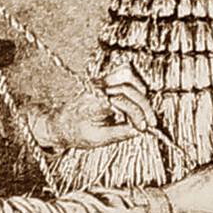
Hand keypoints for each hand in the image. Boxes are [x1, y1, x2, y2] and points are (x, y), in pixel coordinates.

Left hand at [28, 60, 158, 150]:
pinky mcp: (104, 81)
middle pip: (129, 87)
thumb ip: (121, 133)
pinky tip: (137, 101)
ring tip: (145, 111)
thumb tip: (140, 130)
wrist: (61, 124)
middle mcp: (97, 88)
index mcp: (94, 102)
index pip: (123, 101)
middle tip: (151, 122)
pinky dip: (135, 85)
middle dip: (144, 105)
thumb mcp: (99, 139)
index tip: (144, 128)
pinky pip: (124, 74)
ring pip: (128, 75)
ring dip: (141, 92)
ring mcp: (100, 82)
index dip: (137, 115)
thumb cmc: (77, 132)